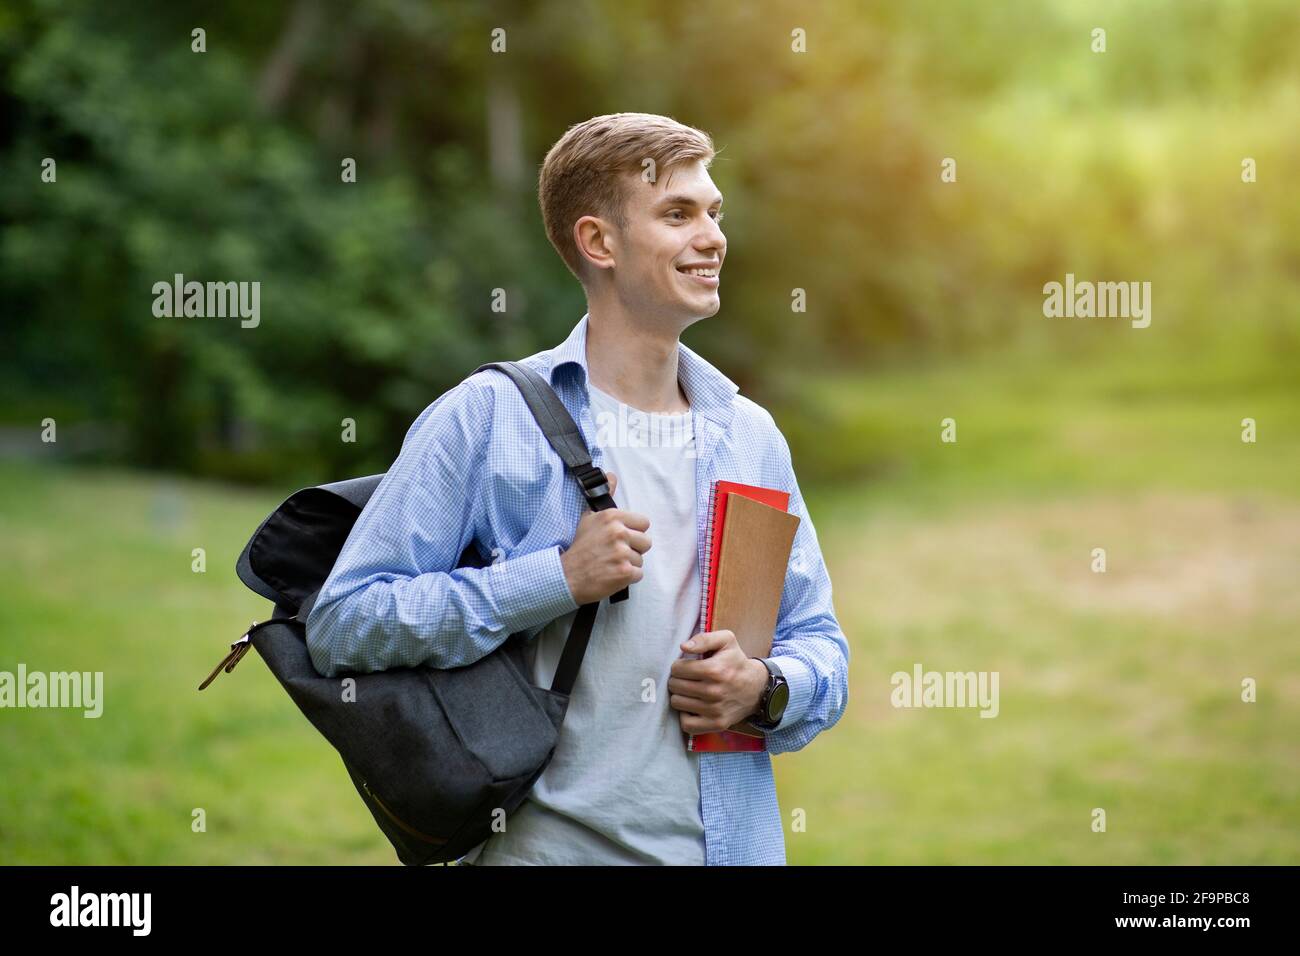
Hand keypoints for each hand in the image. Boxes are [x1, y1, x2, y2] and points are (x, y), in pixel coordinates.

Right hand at [559, 472, 651, 604]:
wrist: (567, 576)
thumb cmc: (580, 547)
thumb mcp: (589, 517)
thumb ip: (606, 496)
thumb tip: (611, 475)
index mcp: (612, 517)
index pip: (644, 523)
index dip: (634, 532)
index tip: (622, 538)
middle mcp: (618, 533)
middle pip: (646, 542)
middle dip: (634, 549)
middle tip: (616, 553)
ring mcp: (622, 553)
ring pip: (641, 559)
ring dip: (629, 564)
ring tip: (611, 564)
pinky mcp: (624, 572)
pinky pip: (638, 574)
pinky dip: (627, 577)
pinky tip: (612, 574)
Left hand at [668, 629, 769, 733]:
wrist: (757, 688)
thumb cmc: (736, 662)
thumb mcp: (726, 641)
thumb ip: (704, 639)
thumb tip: (683, 647)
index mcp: (714, 670)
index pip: (677, 669)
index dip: (678, 666)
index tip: (686, 666)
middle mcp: (714, 692)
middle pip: (675, 686)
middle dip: (677, 680)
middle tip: (687, 678)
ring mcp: (715, 710)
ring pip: (677, 703)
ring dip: (680, 696)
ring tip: (689, 691)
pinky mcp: (716, 724)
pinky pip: (687, 724)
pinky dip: (685, 716)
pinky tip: (691, 706)